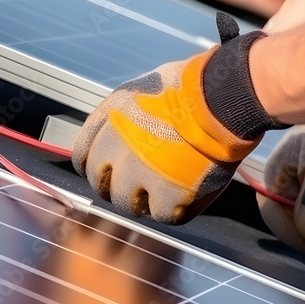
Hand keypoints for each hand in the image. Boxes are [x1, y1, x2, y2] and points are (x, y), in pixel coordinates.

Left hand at [72, 14, 278, 223]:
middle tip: (143, 185)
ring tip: (168, 189)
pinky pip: (161, 215)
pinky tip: (187, 193)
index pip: (83, 160)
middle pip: (102, 186)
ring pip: (127, 205)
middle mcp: (114, 148)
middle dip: (119, 188)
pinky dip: (174, 209)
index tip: (114, 172)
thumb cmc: (190, 87)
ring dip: (145, 201)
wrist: (221, 95)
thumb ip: (121, 117)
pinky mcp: (166, 194)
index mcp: (107, 120)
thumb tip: (115, 134)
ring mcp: (138, 174)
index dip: (99, 169)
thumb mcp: (140, 90)